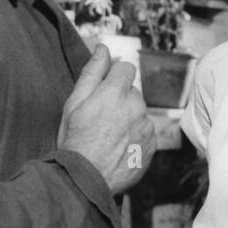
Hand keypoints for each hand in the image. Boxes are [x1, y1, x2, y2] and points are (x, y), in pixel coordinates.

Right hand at [59, 45, 155, 195]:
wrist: (86, 180)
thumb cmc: (75, 140)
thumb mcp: (74, 103)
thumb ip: (92, 72)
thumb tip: (102, 48)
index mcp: (115, 92)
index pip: (126, 68)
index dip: (113, 78)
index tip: (102, 93)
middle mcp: (136, 106)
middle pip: (132, 92)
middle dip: (120, 100)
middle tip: (101, 120)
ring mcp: (146, 126)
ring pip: (140, 112)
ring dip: (129, 119)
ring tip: (108, 137)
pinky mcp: (152, 144)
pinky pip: (146, 132)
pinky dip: (135, 137)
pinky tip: (119, 148)